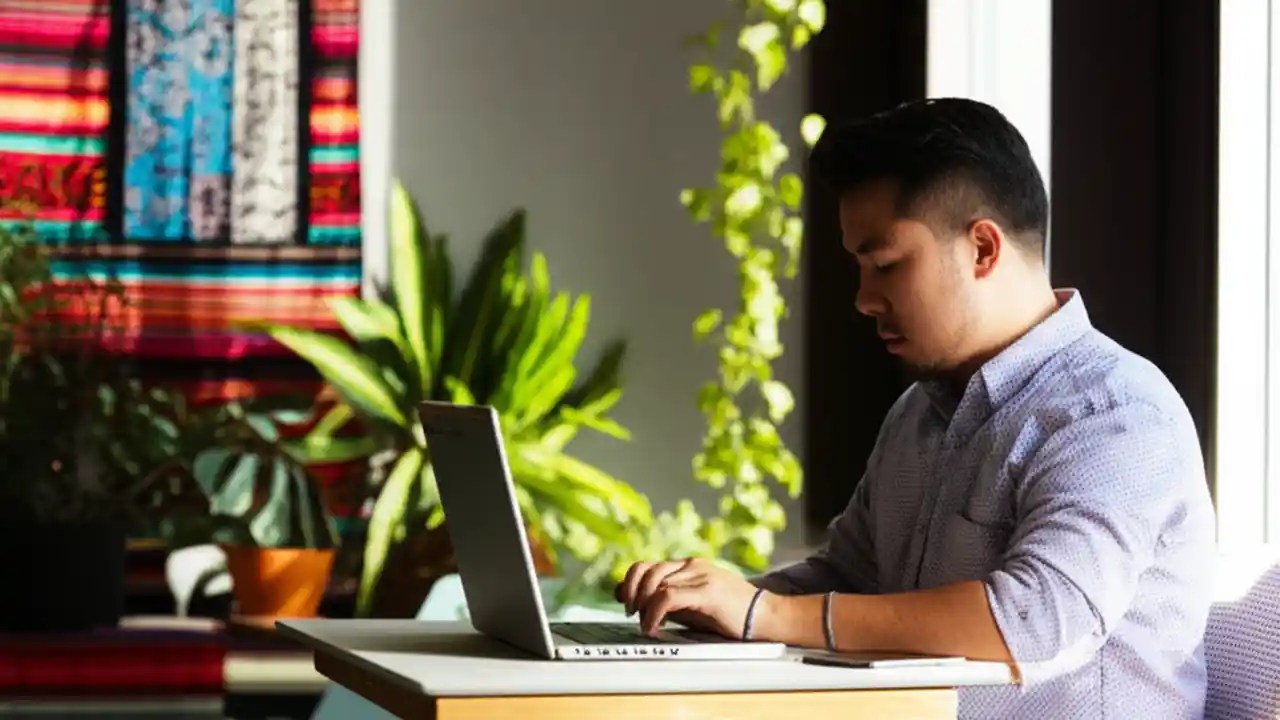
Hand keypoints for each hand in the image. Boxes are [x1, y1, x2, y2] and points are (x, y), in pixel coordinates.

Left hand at [614, 557, 763, 637]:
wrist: (765, 616)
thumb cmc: (729, 614)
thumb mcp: (690, 604)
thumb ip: (664, 599)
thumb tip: (630, 599)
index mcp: (688, 565)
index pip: (647, 565)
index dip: (630, 582)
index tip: (625, 602)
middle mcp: (691, 565)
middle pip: (646, 570)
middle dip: (632, 593)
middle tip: (631, 614)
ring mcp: (700, 576)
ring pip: (655, 582)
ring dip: (642, 605)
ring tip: (644, 624)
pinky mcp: (706, 591)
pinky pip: (668, 596)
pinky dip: (654, 613)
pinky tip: (653, 627)